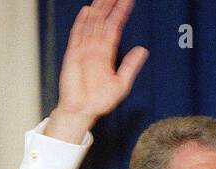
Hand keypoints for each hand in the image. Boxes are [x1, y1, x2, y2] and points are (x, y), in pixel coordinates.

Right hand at [47, 0, 148, 140]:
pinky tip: (88, 11)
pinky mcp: (73, 54)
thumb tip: (142, 50)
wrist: (82, 111)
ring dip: (97, 10)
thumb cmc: (99, 101)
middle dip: (109, 6)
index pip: (114, 28)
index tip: (128, 1)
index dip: (121, 14)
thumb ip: (130, 66)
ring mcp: (83, 49)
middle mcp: (95, 48)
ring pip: (91, 24)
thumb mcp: (121, 84)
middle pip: (103, 21)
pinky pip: (77, 35)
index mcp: (106, 54)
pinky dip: (82, 23)